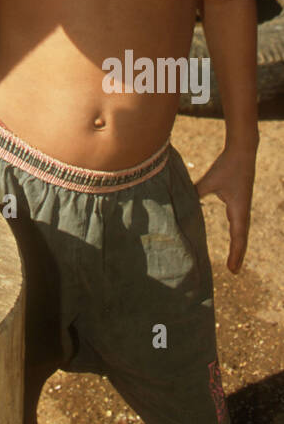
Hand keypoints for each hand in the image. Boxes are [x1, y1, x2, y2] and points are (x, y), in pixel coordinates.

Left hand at [195, 144, 256, 272]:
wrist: (243, 152)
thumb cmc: (227, 166)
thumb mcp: (210, 180)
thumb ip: (196, 192)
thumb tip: (181, 202)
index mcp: (239, 210)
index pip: (238, 237)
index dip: (235, 254)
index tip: (233, 270)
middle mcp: (243, 211)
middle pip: (241, 238)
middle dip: (238, 255)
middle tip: (234, 272)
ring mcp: (242, 207)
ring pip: (241, 231)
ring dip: (238, 246)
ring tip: (235, 261)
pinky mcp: (240, 202)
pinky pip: (239, 223)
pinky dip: (237, 234)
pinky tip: (235, 237)